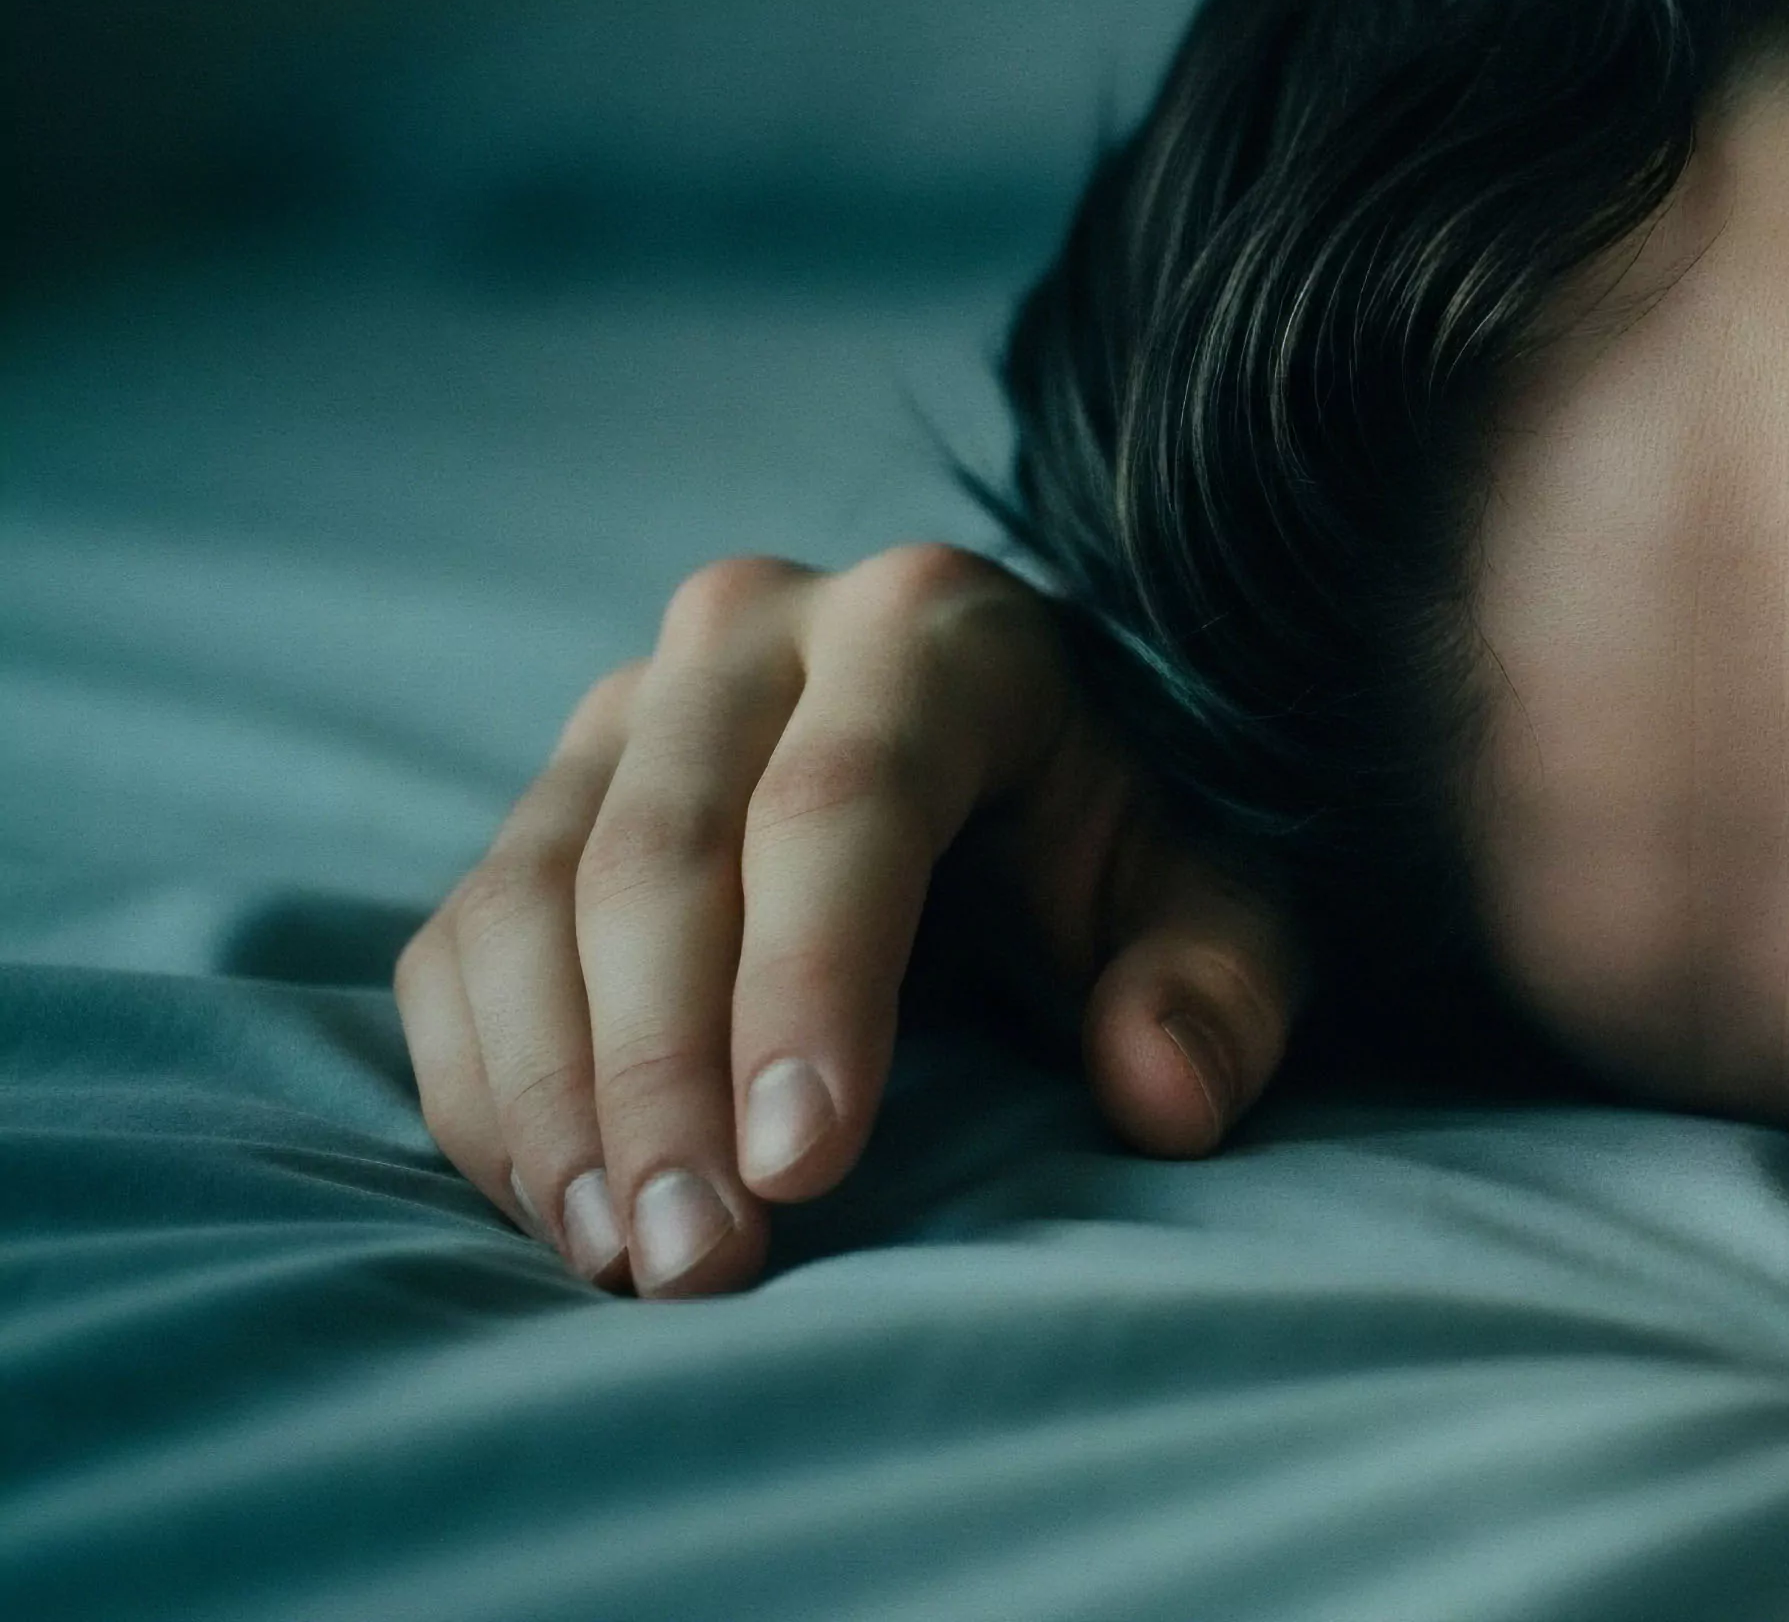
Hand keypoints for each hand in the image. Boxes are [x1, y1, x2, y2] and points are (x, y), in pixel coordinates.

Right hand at [393, 545, 1303, 1297]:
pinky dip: (491, 1088)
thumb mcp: (1218, 903)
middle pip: (665, 856)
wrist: (1001, 773)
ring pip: (533, 900)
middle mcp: (749, 636)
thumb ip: (1219, 985)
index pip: (847, 803)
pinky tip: (557, 1211)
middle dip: (667, 1077)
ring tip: (615, 1260)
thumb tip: (1166, 1095)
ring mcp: (620, 713)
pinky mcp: (537, 804)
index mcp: (931, 630)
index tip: (803, 1165)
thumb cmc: (1111, 850)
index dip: (812, 985)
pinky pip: (464, 946)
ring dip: (555, 1098)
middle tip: (698, 1262)